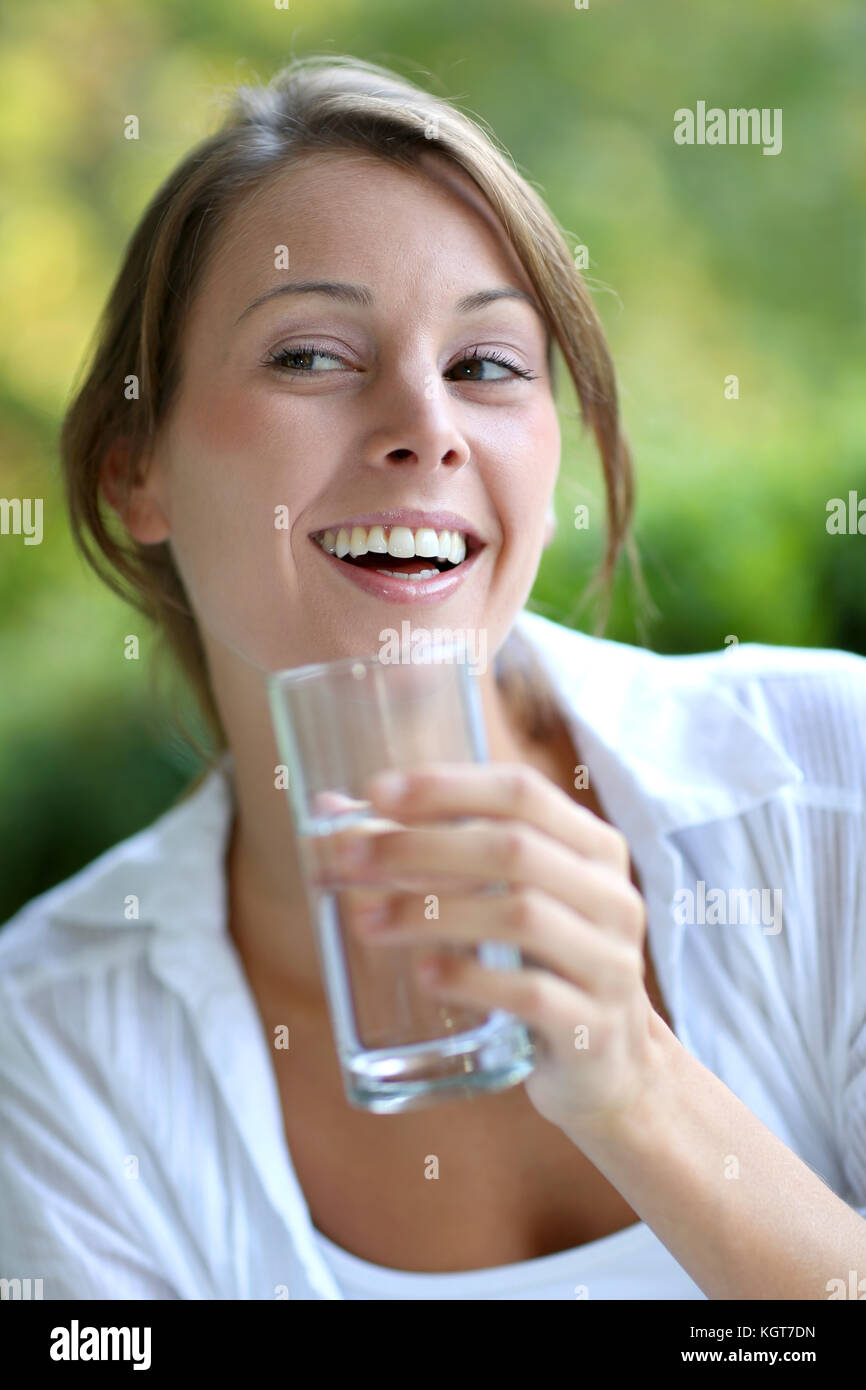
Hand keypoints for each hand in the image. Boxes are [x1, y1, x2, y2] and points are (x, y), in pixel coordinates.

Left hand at [319, 762, 661, 1142]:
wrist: (608, 1065)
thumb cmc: (540, 962)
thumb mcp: (508, 898)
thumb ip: (436, 852)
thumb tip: (331, 810)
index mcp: (595, 848)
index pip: (523, 792)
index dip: (447, 786)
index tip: (375, 792)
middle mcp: (612, 897)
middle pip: (514, 850)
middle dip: (422, 848)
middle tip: (351, 859)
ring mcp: (610, 965)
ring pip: (520, 916)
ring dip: (432, 912)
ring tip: (368, 921)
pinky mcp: (593, 1028)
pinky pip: (530, 993)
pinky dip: (471, 979)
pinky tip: (424, 975)